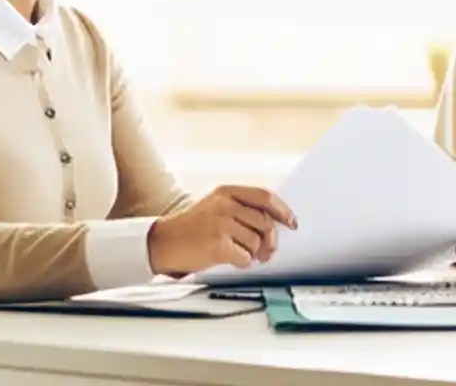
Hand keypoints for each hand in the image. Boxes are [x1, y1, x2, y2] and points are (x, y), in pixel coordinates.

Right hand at [147, 185, 297, 276]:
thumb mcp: (216, 207)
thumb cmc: (193, 228)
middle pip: (265, 222)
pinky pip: (245, 258)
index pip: (265, 197)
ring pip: (257, 242)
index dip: (283, 211)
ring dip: (253, 253)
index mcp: (227, 192)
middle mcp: (225, 205)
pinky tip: (229, 259)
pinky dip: (242, 263)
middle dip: (270, 241)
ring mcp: (221, 224)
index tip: (292, 223)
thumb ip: (242, 210)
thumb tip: (274, 225)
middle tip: (267, 252)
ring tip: (237, 253)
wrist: (163, 243)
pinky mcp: (218, 245)